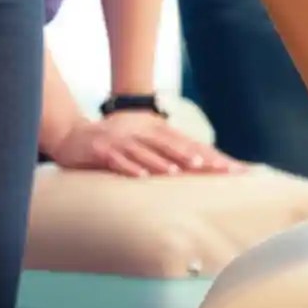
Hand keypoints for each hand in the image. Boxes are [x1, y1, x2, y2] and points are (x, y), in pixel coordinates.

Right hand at [48, 111, 243, 176]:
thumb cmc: (117, 143)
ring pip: (147, 151)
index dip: (213, 156)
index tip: (234, 170)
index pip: (191, 144)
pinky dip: (130, 167)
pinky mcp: (102, 150)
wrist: (73, 135)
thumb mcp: (145, 142)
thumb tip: (201, 165)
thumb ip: (169, 151)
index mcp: (158, 131)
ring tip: (182, 171)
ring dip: (164, 161)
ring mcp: (122, 140)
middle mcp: (143, 132)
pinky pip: (118, 160)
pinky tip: (142, 176)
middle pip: (175, 145)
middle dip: (198, 158)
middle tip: (219, 170)